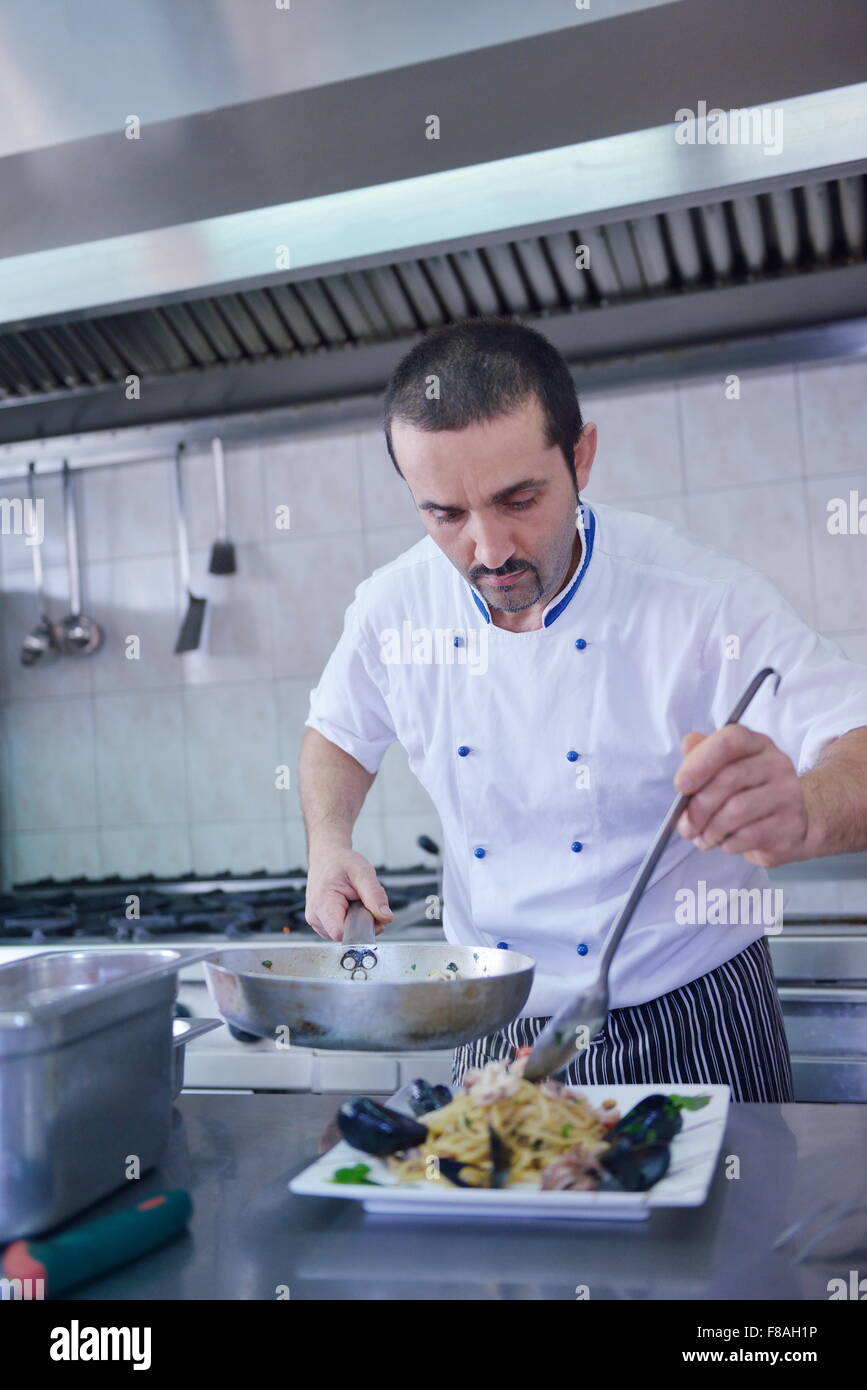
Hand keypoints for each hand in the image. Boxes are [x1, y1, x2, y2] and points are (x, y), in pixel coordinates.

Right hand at [305, 846, 392, 939]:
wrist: (327, 858)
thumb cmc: (341, 863)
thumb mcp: (362, 872)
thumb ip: (375, 896)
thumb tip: (386, 917)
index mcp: (323, 905)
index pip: (342, 934)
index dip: (361, 928)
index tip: (369, 913)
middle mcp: (316, 918)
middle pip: (347, 935)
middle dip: (362, 922)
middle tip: (361, 901)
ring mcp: (316, 923)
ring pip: (346, 934)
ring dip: (356, 921)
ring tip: (353, 901)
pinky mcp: (321, 925)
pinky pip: (342, 931)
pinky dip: (350, 921)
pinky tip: (348, 907)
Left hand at [674, 726, 812, 868]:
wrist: (790, 826)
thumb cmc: (747, 794)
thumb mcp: (725, 770)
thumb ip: (702, 755)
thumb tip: (687, 745)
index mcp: (756, 743)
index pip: (729, 741)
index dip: (700, 762)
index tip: (680, 786)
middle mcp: (777, 763)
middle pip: (728, 779)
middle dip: (698, 807)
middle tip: (686, 827)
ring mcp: (788, 793)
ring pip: (736, 810)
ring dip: (711, 829)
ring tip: (703, 838)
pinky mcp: (791, 823)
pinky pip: (749, 835)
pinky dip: (728, 843)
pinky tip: (725, 843)